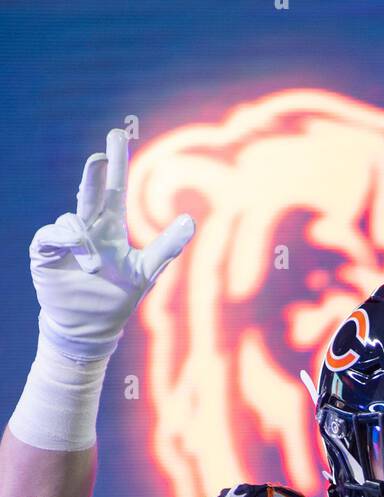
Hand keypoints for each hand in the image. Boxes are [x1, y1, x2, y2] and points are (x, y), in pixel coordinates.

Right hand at [29, 128, 194, 359]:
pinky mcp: (46, 252)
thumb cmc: (118, 296)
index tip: (117, 135)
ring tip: (94, 265)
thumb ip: (166, 246)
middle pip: (91, 193)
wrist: (89, 327)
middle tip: (100, 157)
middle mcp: (88, 227)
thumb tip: (190, 220)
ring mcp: (65, 239)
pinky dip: (63, 239)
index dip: (116, 164)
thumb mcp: (146, 271)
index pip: (114, 189)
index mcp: (110, 227)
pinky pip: (51, 235)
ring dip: (83, 237)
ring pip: (73, 218)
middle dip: (94, 174)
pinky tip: (74, 249)